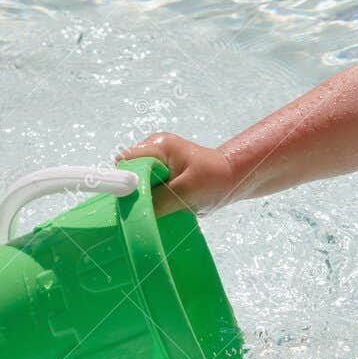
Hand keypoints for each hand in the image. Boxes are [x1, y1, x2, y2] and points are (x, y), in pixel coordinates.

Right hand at [114, 131, 237, 218]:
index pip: (126, 162)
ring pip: (137, 184)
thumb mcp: (186, 192)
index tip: (130, 201)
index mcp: (159, 146)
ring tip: (163, 206)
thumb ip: (158, 200)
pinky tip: (164, 207)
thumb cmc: (215, 179)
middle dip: (135, 192)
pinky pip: (147, 189)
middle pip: (129, 174)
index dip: (123, 181)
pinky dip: (153, 200)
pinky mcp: (162, 175)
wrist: (234, 179)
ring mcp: (157, 162)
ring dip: (146, 198)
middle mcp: (154, 150)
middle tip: (150, 207)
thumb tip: (132, 212)